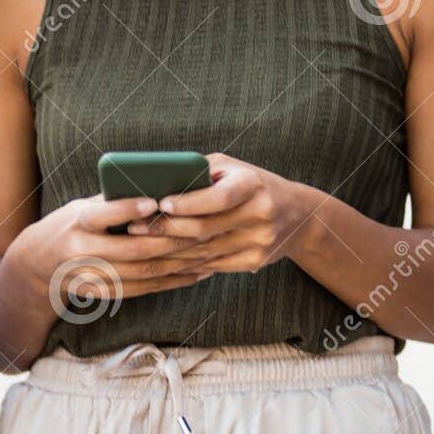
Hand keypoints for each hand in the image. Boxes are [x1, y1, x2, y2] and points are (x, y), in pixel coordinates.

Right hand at [3, 192, 219, 310]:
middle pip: (132, 249)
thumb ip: (113, 201)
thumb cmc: (71, 224)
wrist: (38, 264)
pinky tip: (194, 273)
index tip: (153, 202)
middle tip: (203, 230)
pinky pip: (143, 290)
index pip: (101, 215)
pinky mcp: (101, 294)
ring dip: (179, 264)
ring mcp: (91, 277)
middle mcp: (81, 251)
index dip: (127, 209)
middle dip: (171, 241)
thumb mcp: (82, 207)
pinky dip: (171, 282)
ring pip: (143, 273)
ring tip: (207, 252)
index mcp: (76, 222)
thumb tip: (159, 188)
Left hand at [122, 152, 311, 274]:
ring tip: (140, 245)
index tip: (161, 203)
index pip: (218, 197)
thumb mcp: (232, 168)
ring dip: (168, 250)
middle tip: (134, 228)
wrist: (299, 214)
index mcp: (253, 184)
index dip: (188, 203)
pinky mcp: (255, 262)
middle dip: (166, 229)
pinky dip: (186, 264)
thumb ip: (199, 172)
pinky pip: (213, 265)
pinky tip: (163, 260)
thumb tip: (155, 184)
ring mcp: (259, 241)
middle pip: (206, 228)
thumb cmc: (252, 183)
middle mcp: (260, 214)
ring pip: (205, 251)